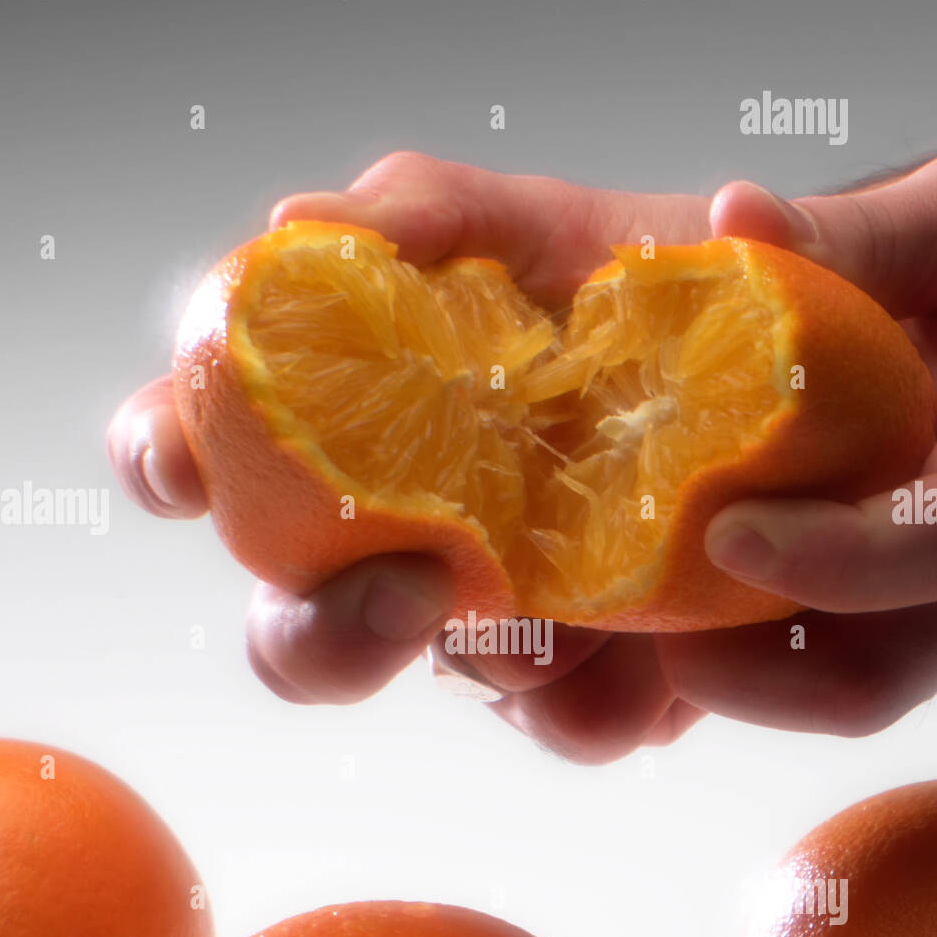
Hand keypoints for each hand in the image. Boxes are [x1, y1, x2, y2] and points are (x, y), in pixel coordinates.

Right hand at [108, 151, 712, 747]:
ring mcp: (486, 620)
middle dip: (328, 636)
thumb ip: (417, 212)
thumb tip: (297, 225)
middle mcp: (392, 545)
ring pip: (449, 685)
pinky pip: (570, 724)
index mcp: (342, 437)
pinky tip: (664, 664)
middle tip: (414, 588)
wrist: (768, 357)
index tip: (189, 462)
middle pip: (292, 634)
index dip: (168, 461)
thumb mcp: (524, 225)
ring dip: (508, 662)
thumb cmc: (617, 282)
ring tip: (599, 613)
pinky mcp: (583, 674)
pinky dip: (610, 704)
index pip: (200, 454)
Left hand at [663, 113, 936, 736]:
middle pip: (890, 670)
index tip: (720, 532)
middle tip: (648, 612)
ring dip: (758, 672)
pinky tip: (726, 593)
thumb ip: (858, 232)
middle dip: (753, 672)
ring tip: (665, 604)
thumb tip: (732, 225)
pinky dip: (792, 651)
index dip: (832, 559)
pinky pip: (884, 659)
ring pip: (876, 684)